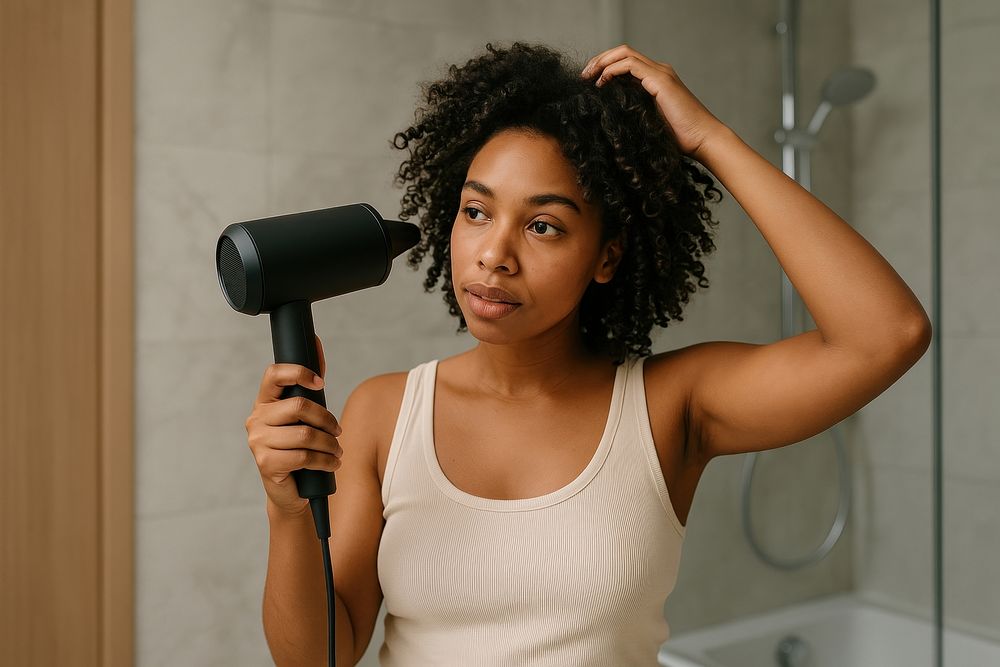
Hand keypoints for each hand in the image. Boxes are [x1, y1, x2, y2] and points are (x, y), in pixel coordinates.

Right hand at [245, 334, 341, 516]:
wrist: (289, 489)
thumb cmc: (299, 447)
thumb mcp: (304, 415)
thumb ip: (309, 383)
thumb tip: (315, 341)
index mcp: (264, 402)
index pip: (274, 374)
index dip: (299, 372)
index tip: (320, 382)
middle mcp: (256, 419)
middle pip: (299, 406)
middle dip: (327, 419)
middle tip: (338, 432)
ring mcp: (258, 442)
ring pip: (306, 434)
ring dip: (330, 444)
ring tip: (337, 451)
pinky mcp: (266, 463)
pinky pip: (305, 456)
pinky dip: (325, 460)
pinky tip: (332, 464)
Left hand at [581, 44, 726, 160]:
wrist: (702, 140)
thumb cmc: (677, 138)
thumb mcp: (646, 122)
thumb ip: (631, 112)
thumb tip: (606, 115)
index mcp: (655, 79)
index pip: (625, 61)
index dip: (604, 66)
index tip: (588, 82)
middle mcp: (658, 70)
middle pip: (622, 52)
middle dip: (599, 60)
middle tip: (583, 75)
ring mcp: (660, 73)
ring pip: (624, 53)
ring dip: (602, 62)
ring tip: (587, 77)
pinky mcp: (660, 80)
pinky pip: (630, 65)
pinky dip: (612, 70)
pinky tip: (602, 82)